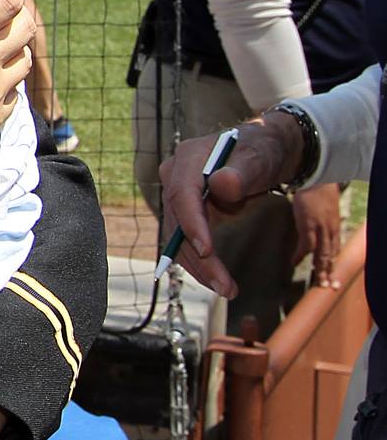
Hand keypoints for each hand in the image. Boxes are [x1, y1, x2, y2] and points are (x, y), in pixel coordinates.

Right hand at [158, 114, 297, 297]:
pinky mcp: (186, 209)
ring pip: (179, 236)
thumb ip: (243, 171)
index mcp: (188, 158)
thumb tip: (221, 185)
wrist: (265, 149)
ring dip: (199, 266)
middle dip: (199, 258)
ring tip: (228, 290)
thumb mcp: (260, 158)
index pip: (183, 194)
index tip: (208, 252)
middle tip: (226, 287)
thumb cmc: (264, 150)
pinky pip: (187, 238)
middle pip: (178, 222)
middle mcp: (175, 175)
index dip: (192, 225)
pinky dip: (201, 260)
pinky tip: (219, 279)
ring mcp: (178, 193)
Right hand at [292, 183, 342, 288]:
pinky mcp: (308, 225)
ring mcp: (320, 228)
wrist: (316, 177)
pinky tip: (294, 262)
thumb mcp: (326, 206)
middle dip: (330, 271)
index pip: (336, 248)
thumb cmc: (318, 189)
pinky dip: (301, 255)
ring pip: (323, 254)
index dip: (333, 262)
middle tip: (329, 286)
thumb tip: (317, 222)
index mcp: (334, 225)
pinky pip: (306, 245)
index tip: (332, 275)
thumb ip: (323, 217)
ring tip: (317, 282)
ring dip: (320, 269)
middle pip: (331, 255)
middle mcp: (330, 230)